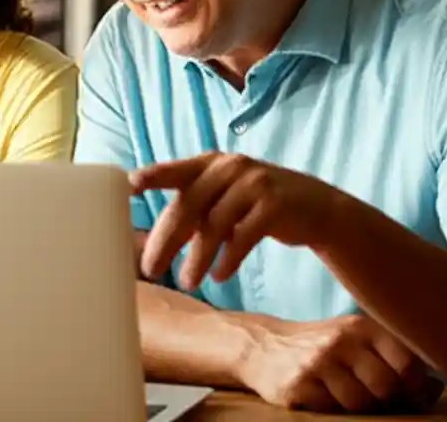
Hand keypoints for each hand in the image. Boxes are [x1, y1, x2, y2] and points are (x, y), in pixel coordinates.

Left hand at [131, 152, 346, 288]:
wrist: (316, 207)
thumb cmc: (256, 206)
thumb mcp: (223, 199)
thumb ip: (192, 212)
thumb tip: (152, 247)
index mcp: (211, 163)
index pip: (175, 170)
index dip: (153, 177)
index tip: (130, 187)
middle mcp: (230, 167)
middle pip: (188, 205)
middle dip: (166, 241)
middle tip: (150, 270)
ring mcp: (254, 183)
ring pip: (214, 224)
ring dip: (197, 258)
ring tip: (187, 282)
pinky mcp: (275, 204)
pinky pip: (243, 235)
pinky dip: (228, 258)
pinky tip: (219, 276)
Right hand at [243, 315, 444, 412]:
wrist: (264, 347)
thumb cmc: (325, 350)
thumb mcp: (359, 342)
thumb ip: (397, 361)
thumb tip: (437, 389)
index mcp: (363, 327)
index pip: (409, 363)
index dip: (415, 386)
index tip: (406, 391)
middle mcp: (340, 341)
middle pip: (387, 388)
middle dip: (385, 400)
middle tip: (373, 397)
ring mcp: (316, 364)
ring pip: (360, 404)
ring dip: (356, 407)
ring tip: (343, 394)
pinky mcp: (296, 387)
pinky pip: (331, 410)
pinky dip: (331, 409)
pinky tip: (321, 395)